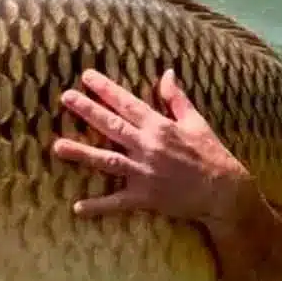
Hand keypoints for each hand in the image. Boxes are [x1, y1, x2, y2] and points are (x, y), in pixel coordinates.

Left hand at [53, 68, 281, 280]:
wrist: (224, 191)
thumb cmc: (211, 154)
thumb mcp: (196, 122)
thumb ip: (176, 99)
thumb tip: (167, 73)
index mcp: (159, 126)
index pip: (127, 103)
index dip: (105, 89)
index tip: (86, 77)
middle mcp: (148, 146)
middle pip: (111, 125)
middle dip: (87, 110)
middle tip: (65, 98)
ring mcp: (144, 172)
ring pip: (107, 160)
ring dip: (81, 153)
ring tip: (57, 146)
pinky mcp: (145, 197)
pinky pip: (117, 202)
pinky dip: (98, 206)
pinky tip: (77, 207)